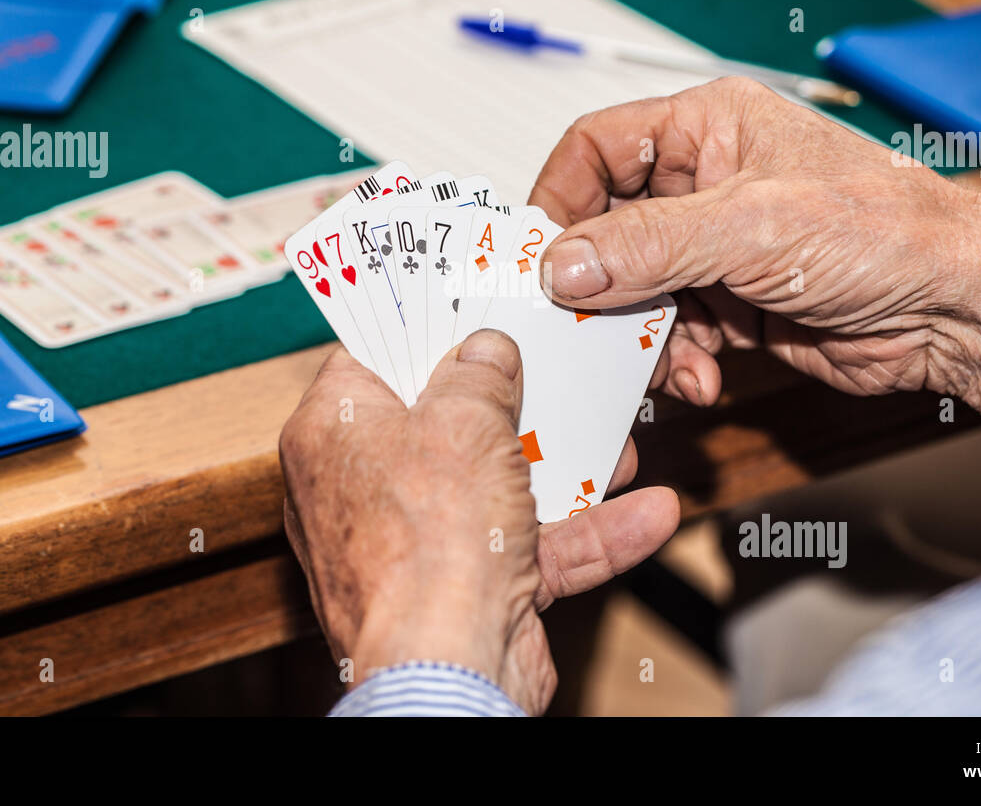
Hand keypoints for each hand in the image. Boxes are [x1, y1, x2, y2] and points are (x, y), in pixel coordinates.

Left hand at [279, 329, 679, 713]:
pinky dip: (589, 532)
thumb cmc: (428, 543)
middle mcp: (367, 487)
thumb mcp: (464, 420)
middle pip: (446, 422)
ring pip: (499, 486)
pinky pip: (534, 547)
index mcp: (334, 433)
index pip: (373, 360)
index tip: (468, 307)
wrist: (448, 672)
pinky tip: (646, 512)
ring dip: (568, 466)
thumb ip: (479, 372)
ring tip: (619, 438)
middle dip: (516, 402)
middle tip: (555, 364)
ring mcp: (420, 542)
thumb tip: (485, 351)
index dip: (424, 330)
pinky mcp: (469, 588)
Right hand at [531, 77, 980, 489]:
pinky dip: (674, 362)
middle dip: (597, 283)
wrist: (955, 312)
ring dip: (638, 335)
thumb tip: (564, 262)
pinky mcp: (731, 306)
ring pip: (632, 292)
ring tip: (659, 360)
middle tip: (581, 323)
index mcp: (708, 129)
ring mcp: (716, 250)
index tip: (535, 253)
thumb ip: (648, 244)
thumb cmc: (886, 232)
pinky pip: (669, 335)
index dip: (559, 197)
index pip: (597, 148)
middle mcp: (705, 186)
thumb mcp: (751, 226)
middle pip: (607, 229)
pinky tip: (701, 375)